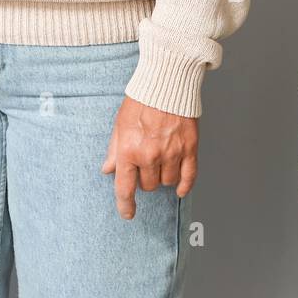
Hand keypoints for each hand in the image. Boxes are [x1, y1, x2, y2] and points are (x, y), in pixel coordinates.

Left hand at [101, 96, 197, 219]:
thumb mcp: (119, 124)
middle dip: (144, 179)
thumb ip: (114, 150)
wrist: (166, 83)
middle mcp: (150, 155)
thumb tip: (108, 170)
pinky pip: (188, 176)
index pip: (125, 188)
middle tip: (143, 163)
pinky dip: (184, 186)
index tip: (128, 214)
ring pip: (167, 182)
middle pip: (148, 186)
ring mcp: (172, 153)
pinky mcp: (190, 148)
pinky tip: (180, 189)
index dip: (125, 205)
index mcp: (129, 150)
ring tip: (159, 162)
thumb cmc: (140, 101)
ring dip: (162, 177)